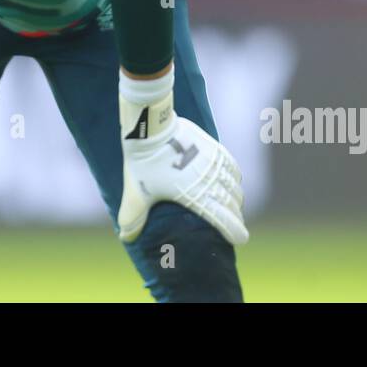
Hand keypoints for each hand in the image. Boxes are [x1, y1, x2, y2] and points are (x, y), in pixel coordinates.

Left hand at [117, 72, 248, 246]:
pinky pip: (233, 168)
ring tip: (233, 206)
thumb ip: (134, 215)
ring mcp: (214, 164)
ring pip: (234, 186)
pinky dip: (235, 178)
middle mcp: (209, 181)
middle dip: (235, 217)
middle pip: (232, 204)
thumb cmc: (144, 161)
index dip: (234, 231)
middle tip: (235, 225)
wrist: (152, 128)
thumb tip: (125, 237)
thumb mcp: (136, 191)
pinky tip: (233, 182)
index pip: (222, 219)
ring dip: (236, 198)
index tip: (241, 239)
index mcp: (194, 195)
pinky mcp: (215, 149)